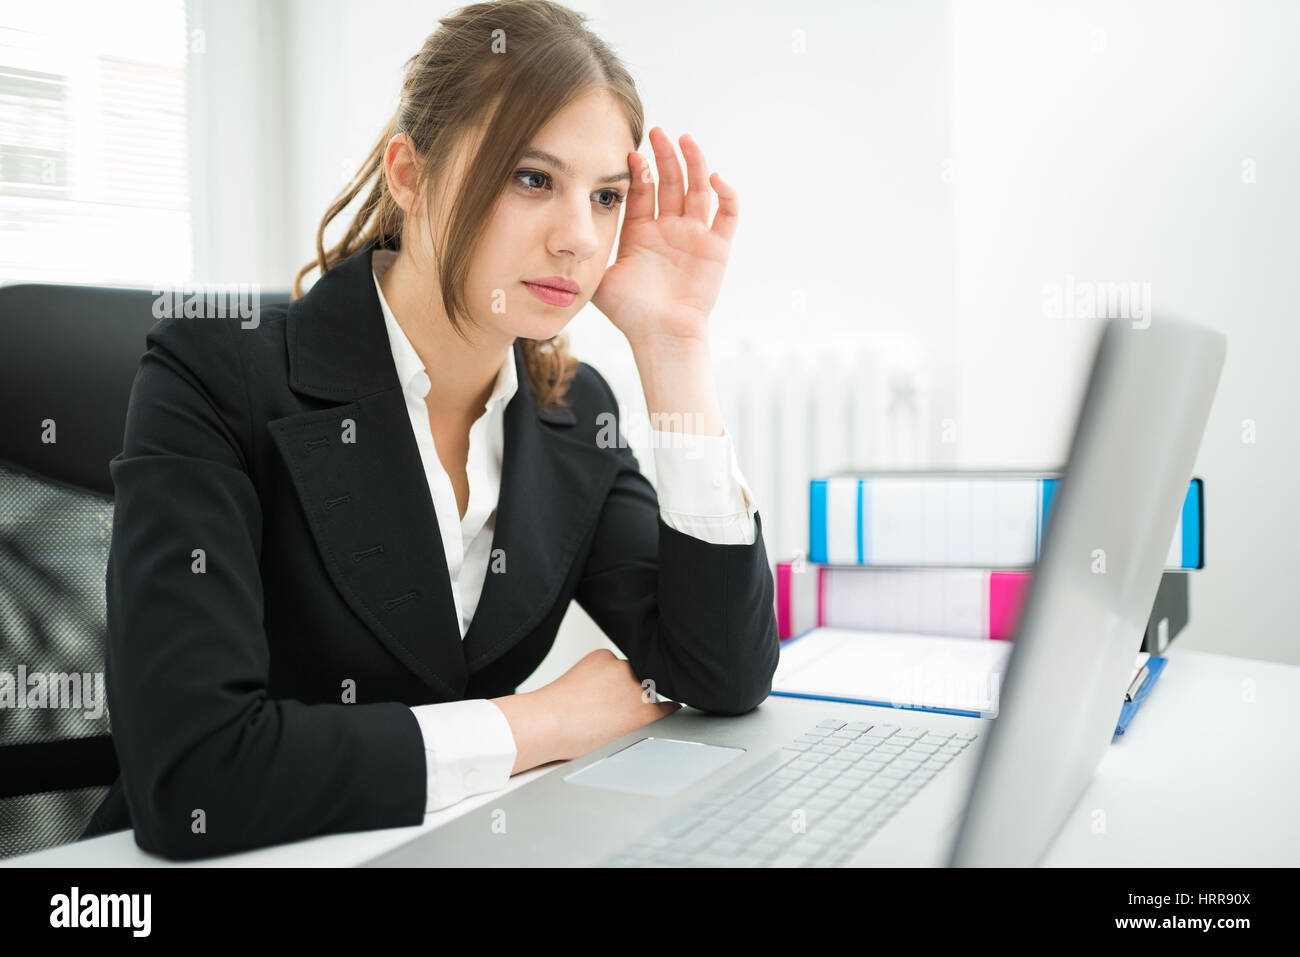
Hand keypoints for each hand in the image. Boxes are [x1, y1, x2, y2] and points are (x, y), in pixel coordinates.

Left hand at [538, 649, 680, 759]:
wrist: (548, 723)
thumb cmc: (578, 739)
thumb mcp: (621, 743)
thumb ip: (643, 727)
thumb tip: (657, 714)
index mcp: (648, 716)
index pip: (670, 707)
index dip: (662, 710)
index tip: (658, 711)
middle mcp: (640, 689)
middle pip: (648, 687)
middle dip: (637, 695)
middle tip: (612, 710)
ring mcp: (622, 669)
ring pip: (628, 672)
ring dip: (619, 682)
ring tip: (596, 699)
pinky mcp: (604, 656)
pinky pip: (609, 661)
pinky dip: (602, 670)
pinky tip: (589, 686)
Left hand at [591, 127, 738, 347]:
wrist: (660, 337)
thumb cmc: (630, 314)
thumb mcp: (601, 277)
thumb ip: (588, 253)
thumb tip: (559, 235)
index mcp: (642, 233)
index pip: (643, 191)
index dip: (638, 171)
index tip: (629, 154)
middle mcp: (669, 230)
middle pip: (671, 182)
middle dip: (665, 156)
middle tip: (658, 132)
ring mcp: (694, 236)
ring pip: (699, 190)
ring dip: (694, 163)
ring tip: (685, 139)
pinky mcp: (717, 247)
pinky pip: (728, 215)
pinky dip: (726, 194)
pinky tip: (715, 178)